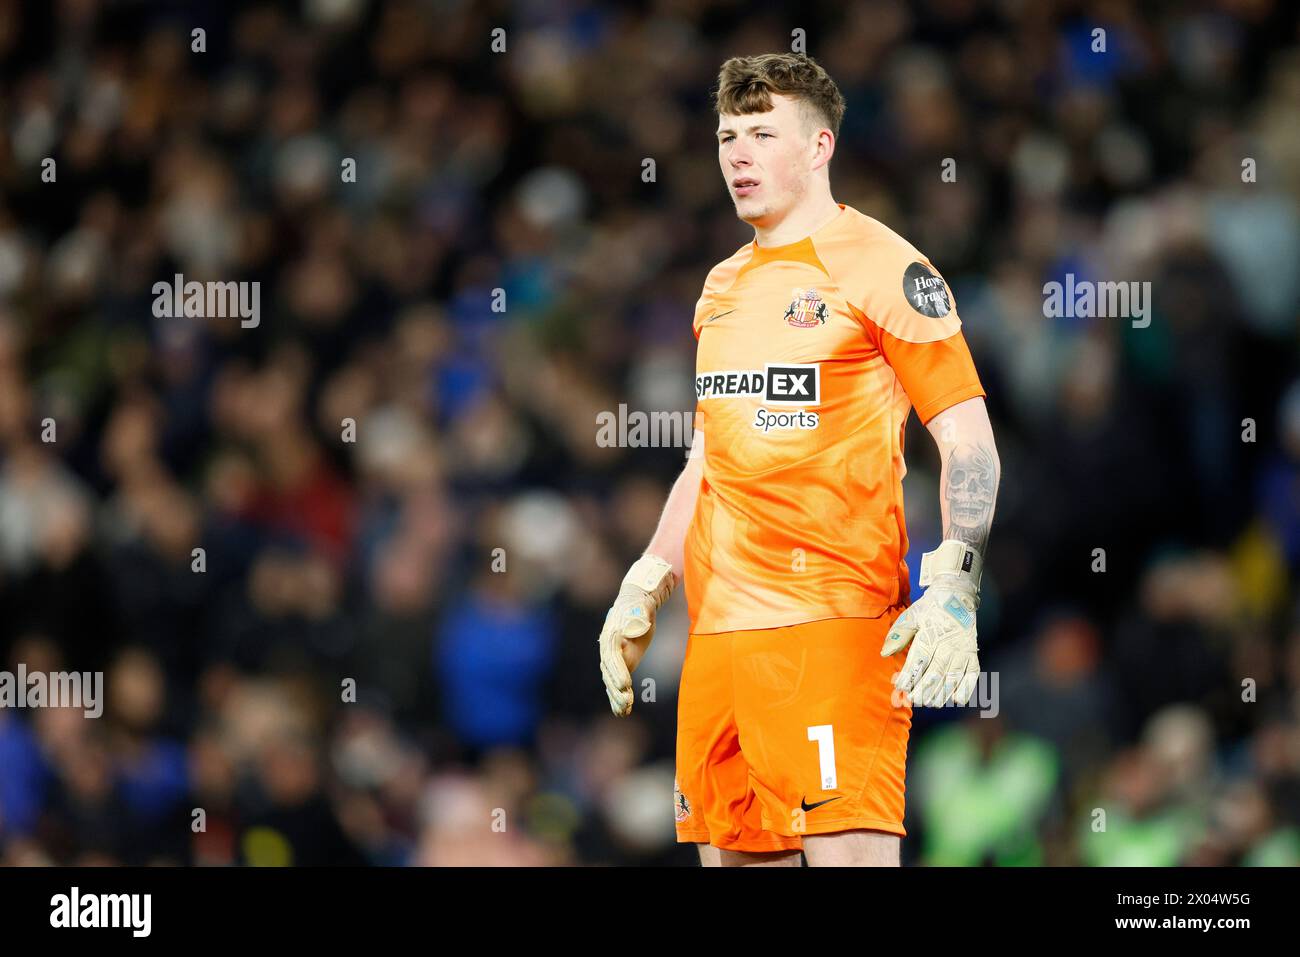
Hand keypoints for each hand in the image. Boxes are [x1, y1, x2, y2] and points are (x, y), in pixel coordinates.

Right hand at [598, 554, 675, 715]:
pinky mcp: (616, 666)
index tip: (626, 686)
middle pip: (609, 673)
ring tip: (624, 712)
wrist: (633, 605)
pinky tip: (622, 712)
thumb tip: (637, 626)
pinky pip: (613, 684)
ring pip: (609, 681)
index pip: (613, 657)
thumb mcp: (641, 610)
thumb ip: (638, 619)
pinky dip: (616, 698)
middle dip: (617, 690)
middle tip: (627, 704)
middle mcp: (607, 649)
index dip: (619, 672)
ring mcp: (610, 659)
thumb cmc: (639, 609)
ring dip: (616, 698)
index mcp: (612, 636)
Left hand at [881, 540, 981, 706]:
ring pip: (952, 677)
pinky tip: (954, 698)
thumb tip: (885, 653)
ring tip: (929, 702)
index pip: (919, 660)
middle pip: (935, 672)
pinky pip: (972, 676)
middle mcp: (948, 643)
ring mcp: (963, 650)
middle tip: (913, 699)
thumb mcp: (911, 615)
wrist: (957, 595)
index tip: (900, 687)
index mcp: (931, 634)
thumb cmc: (930, 608)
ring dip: (940, 693)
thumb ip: (898, 634)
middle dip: (923, 689)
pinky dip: (964, 689)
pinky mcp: (973, 654)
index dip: (909, 676)